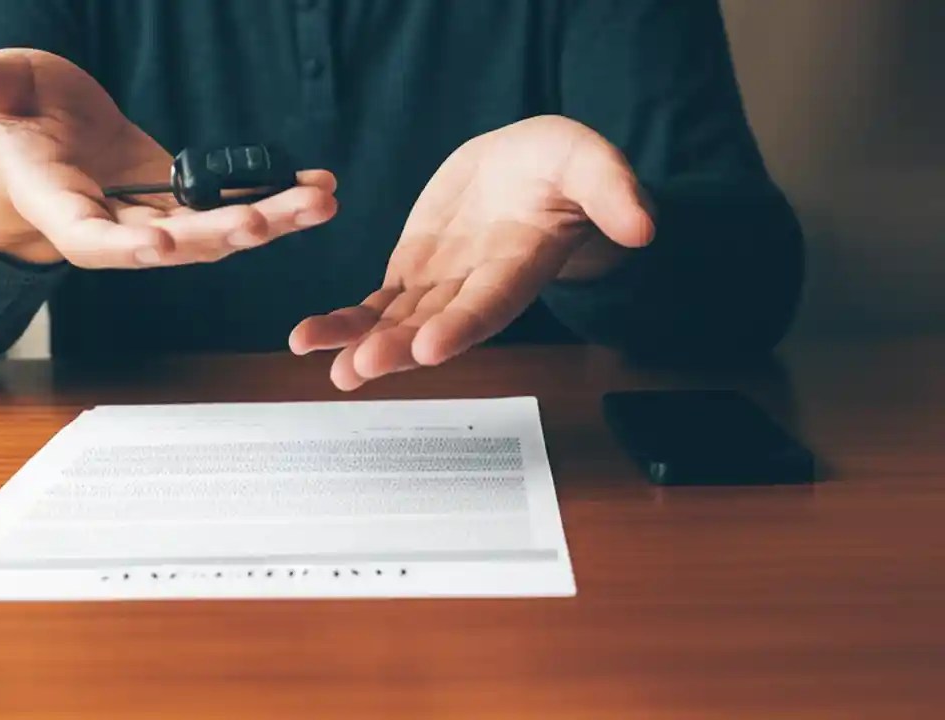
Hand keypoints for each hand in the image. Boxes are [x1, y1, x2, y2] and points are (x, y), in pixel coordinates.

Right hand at [0, 49, 336, 265]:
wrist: (53, 142)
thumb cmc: (23, 119)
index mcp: (64, 209)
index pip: (94, 237)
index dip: (127, 244)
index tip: (162, 244)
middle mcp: (117, 228)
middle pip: (171, 243)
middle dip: (219, 234)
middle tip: (263, 221)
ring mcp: (157, 219)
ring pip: (215, 232)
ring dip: (269, 221)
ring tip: (319, 201)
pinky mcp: (189, 204)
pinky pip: (236, 207)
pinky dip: (276, 201)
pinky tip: (319, 188)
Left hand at [290, 115, 653, 389]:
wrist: (524, 169)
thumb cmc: (563, 167)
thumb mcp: (591, 163)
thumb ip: (613, 192)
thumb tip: (644, 224)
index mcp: (520, 266)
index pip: (491, 303)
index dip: (462, 326)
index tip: (430, 346)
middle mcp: (477, 289)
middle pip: (436, 327)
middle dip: (397, 349)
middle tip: (361, 367)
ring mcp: (440, 288)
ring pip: (396, 326)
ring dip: (361, 345)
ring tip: (325, 364)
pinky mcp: (411, 277)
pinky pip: (373, 307)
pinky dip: (343, 324)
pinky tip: (307, 339)